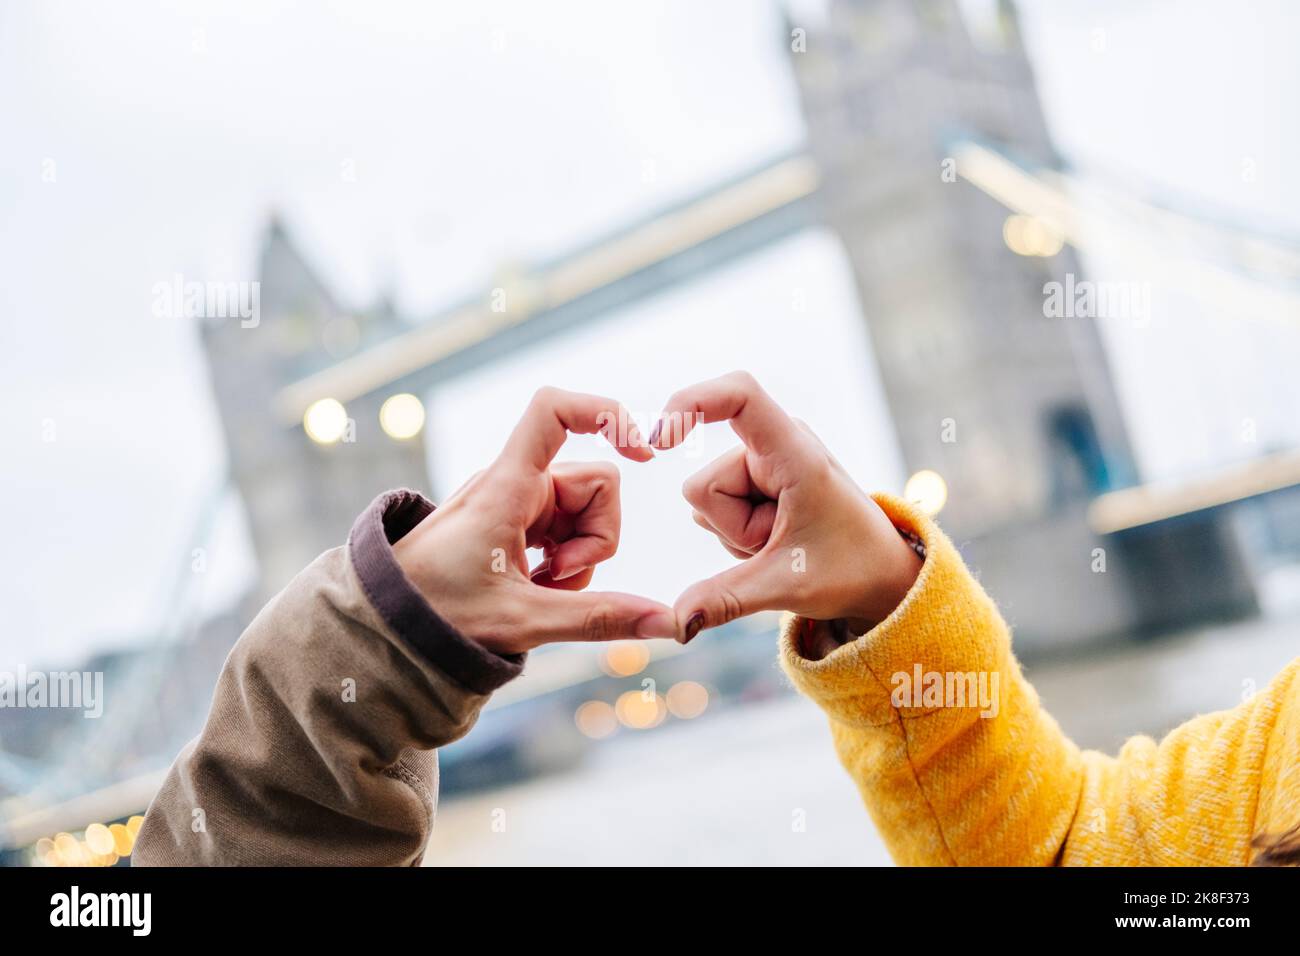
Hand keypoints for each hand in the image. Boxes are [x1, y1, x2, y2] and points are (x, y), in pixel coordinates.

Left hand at [393, 387, 677, 654]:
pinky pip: (568, 533)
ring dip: (580, 558)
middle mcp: (515, 484)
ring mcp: (519, 505)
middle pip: (597, 483)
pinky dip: (565, 564)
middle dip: (596, 539)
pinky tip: (534, 590)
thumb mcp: (523, 621)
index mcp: (507, 486)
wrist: (385, 627)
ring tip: (539, 591)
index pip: (553, 410)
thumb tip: (668, 623)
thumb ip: (599, 619)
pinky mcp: (518, 526)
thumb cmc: (435, 615)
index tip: (642, 449)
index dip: (605, 412)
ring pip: (587, 514)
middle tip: (557, 580)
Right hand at [650, 372, 921, 645]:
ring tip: (782, 540)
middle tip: (779, 542)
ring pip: (705, 501)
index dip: (692, 402)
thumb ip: (725, 598)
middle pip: (703, 485)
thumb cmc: (850, 569)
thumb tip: (674, 623)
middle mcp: (775, 444)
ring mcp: (763, 460)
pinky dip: (737, 533)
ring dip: (735, 533)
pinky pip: (714, 507)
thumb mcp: (787, 586)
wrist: (880, 573)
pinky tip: (774, 539)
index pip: (739, 395)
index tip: (661, 440)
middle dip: (729, 528)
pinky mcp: (755, 476)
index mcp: (794, 453)